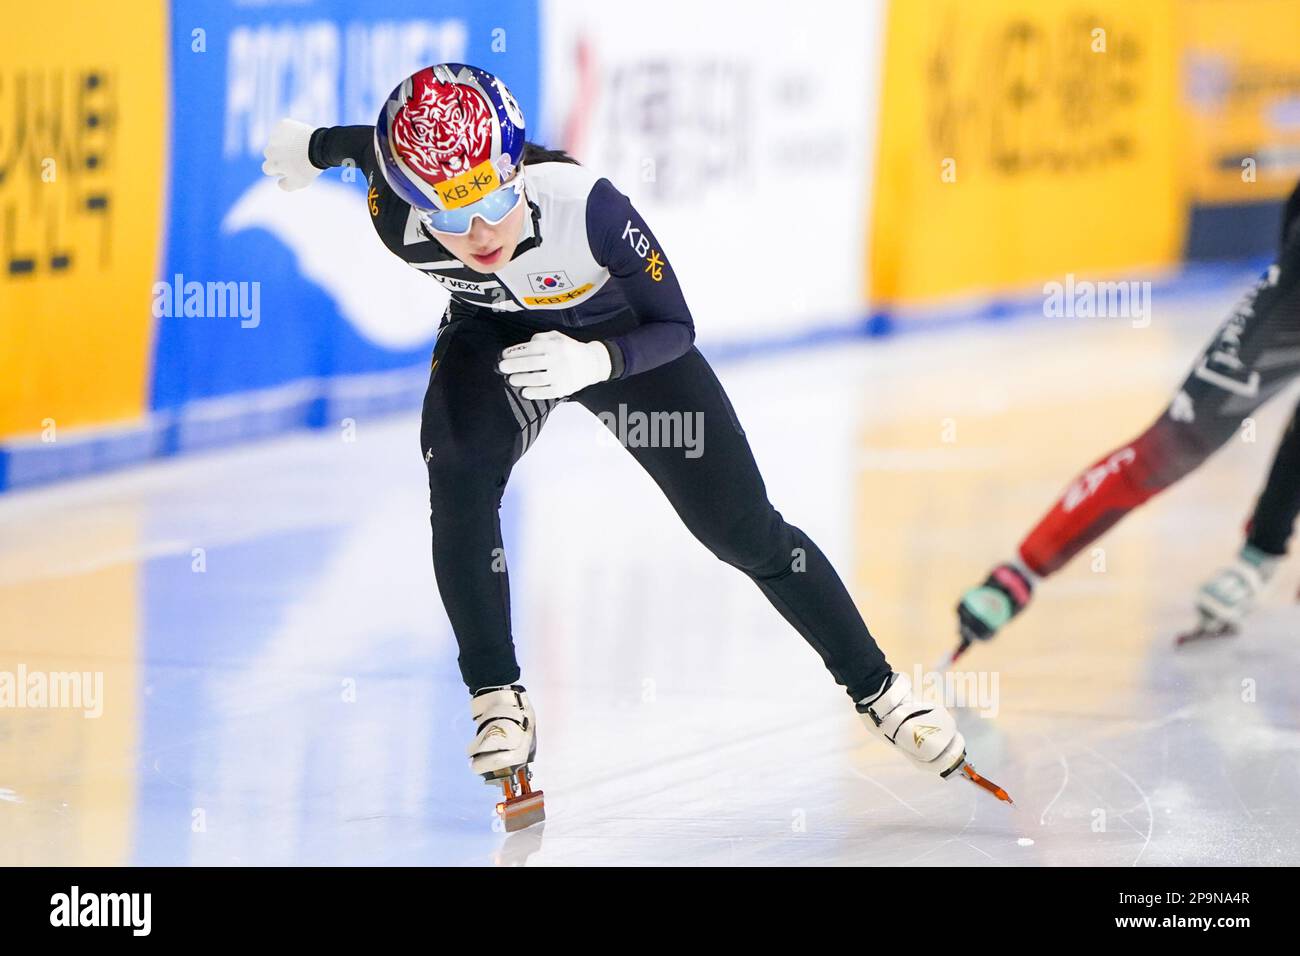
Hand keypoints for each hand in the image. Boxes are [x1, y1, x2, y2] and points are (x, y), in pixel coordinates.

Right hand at [261, 118, 321, 191]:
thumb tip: (278, 182)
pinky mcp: (283, 125)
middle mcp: (269, 150)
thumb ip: (285, 186)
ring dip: (283, 144)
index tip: (289, 167)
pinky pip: (283, 129)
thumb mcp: (299, 183)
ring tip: (299, 147)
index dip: (279, 169)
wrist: (320, 148)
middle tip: (295, 157)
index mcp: (271, 164)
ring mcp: (275, 136)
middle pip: (270, 154)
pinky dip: (290, 133)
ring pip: (275, 141)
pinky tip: (299, 137)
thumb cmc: (309, 167)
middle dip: (279, 156)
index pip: (268, 168)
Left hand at [497, 331, 612, 399]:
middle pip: (530, 364)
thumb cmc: (570, 349)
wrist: (593, 363)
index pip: (531, 348)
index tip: (503, 356)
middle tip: (502, 368)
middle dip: (513, 366)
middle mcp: (558, 359)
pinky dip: (533, 393)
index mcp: (555, 345)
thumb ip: (540, 338)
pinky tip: (524, 392)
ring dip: (520, 379)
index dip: (514, 352)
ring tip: (511, 380)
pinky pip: (546, 392)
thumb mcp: (557, 337)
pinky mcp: (564, 388)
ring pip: (536, 378)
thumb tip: (522, 347)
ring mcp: (561, 375)